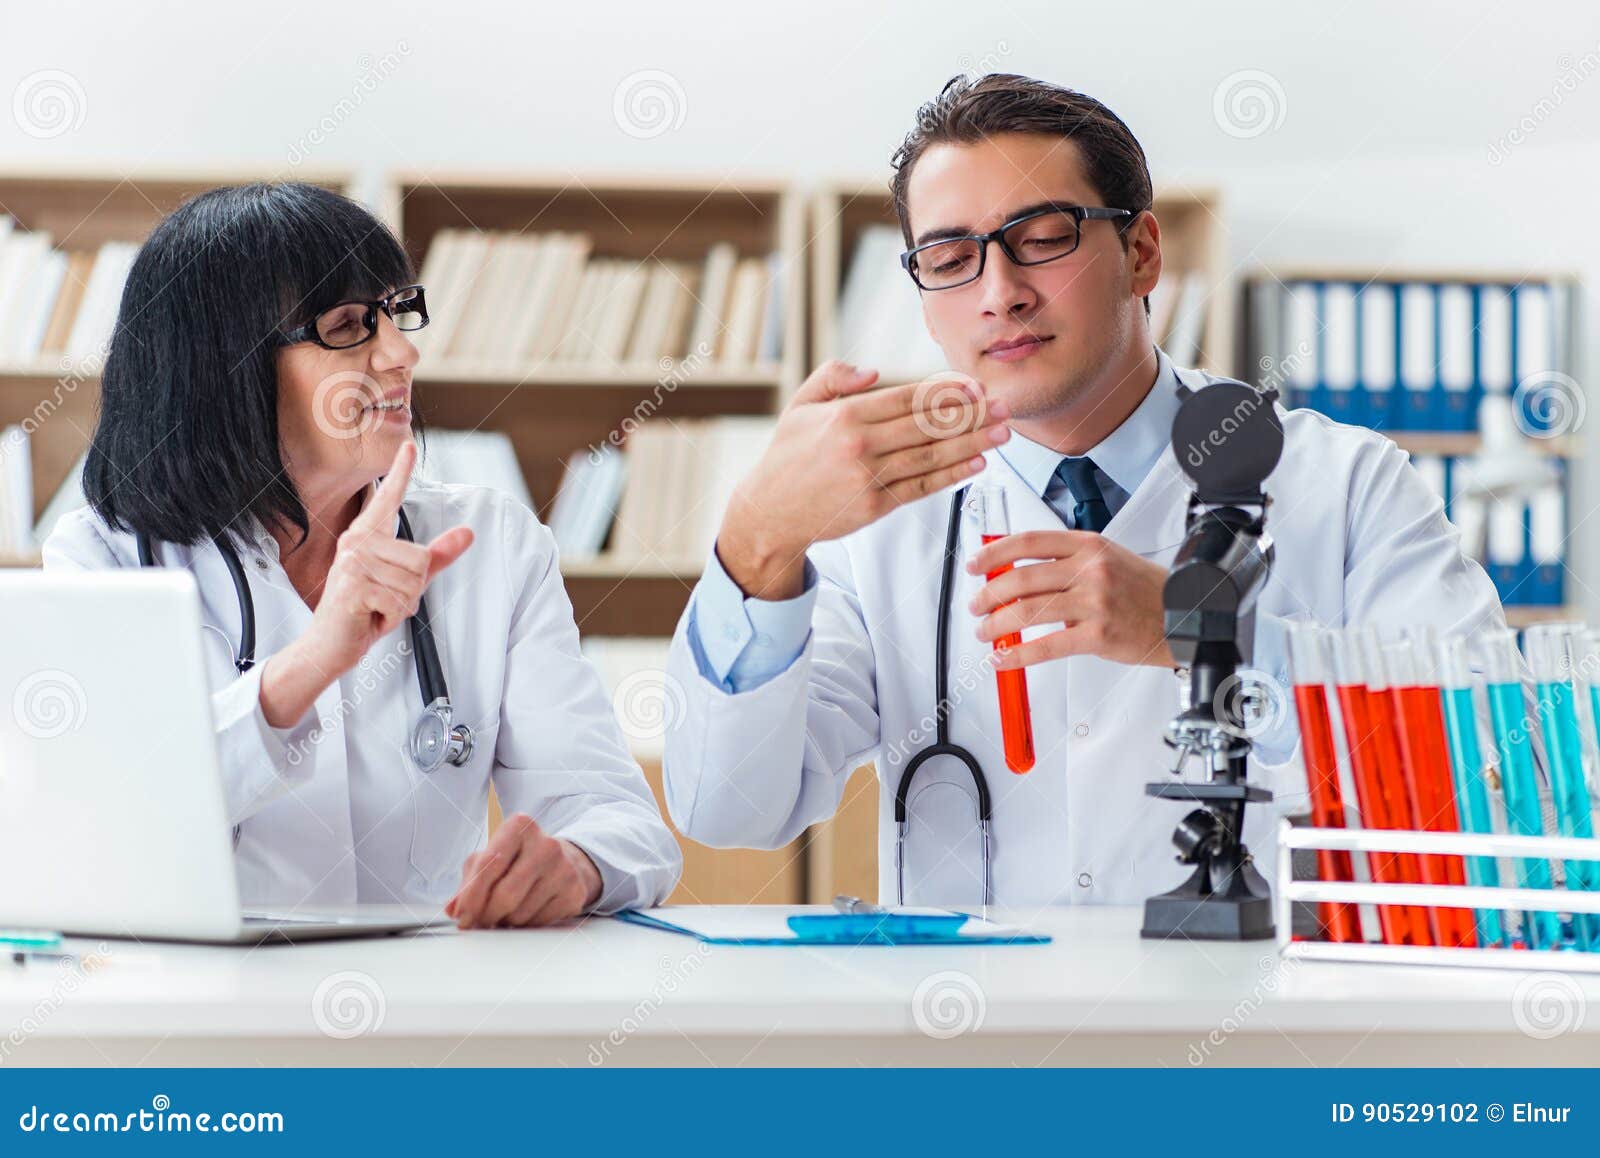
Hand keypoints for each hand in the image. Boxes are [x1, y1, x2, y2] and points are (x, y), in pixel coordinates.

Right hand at [258, 440, 473, 726]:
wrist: (330, 644)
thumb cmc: (364, 610)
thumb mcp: (405, 581)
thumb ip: (437, 556)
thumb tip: (468, 533)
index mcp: (367, 536)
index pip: (388, 499)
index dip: (401, 471)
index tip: (409, 446)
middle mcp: (357, 542)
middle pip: (420, 558)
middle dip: (412, 589)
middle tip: (384, 598)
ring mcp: (353, 563)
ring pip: (413, 581)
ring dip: (402, 604)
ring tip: (377, 607)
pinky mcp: (354, 587)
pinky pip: (400, 600)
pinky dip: (392, 617)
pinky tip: (370, 616)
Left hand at [445, 814, 602, 928]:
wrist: (562, 860)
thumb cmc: (517, 859)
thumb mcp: (489, 859)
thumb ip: (468, 882)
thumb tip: (453, 909)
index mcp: (520, 826)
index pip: (488, 865)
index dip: (471, 896)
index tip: (461, 916)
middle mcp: (545, 844)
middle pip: (505, 894)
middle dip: (486, 915)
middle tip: (478, 922)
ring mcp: (563, 868)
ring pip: (520, 913)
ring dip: (504, 921)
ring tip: (504, 911)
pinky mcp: (574, 891)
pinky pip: (538, 923)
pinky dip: (524, 925)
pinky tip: (524, 912)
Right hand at [716, 361, 1010, 598]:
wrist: (769, 512)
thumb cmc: (786, 457)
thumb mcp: (800, 406)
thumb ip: (833, 377)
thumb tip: (873, 372)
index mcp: (845, 415)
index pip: (909, 397)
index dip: (948, 391)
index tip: (975, 386)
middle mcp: (861, 445)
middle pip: (929, 425)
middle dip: (972, 413)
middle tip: (1002, 405)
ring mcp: (870, 478)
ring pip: (932, 455)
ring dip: (973, 443)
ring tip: (1001, 432)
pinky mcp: (875, 507)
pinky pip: (923, 487)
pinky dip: (953, 475)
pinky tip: (977, 464)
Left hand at [965, 530, 1174, 668]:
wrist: (1184, 615)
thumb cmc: (1144, 590)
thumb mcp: (1107, 558)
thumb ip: (1065, 560)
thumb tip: (1015, 573)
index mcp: (1088, 545)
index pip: (1028, 541)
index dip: (994, 552)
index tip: (975, 564)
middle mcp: (1090, 569)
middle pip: (1020, 578)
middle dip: (988, 594)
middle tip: (976, 606)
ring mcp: (1094, 601)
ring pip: (1027, 611)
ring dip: (996, 623)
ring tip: (985, 631)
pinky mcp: (1098, 635)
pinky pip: (1045, 646)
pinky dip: (1017, 654)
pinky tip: (1003, 657)